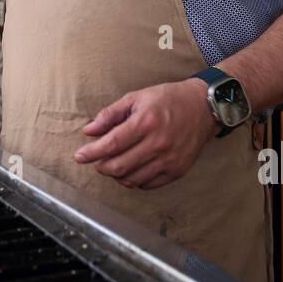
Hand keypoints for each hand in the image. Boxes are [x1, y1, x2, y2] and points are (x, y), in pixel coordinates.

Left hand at [73, 78, 216, 189]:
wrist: (203, 108)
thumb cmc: (167, 99)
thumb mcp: (137, 97)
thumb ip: (111, 114)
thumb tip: (89, 131)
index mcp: (146, 122)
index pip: (111, 144)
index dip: (92, 153)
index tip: (79, 156)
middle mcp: (158, 143)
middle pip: (119, 166)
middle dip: (101, 166)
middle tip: (96, 161)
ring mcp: (169, 160)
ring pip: (132, 179)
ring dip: (116, 175)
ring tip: (113, 164)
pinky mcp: (177, 170)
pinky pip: (148, 184)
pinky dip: (134, 180)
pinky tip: (131, 169)